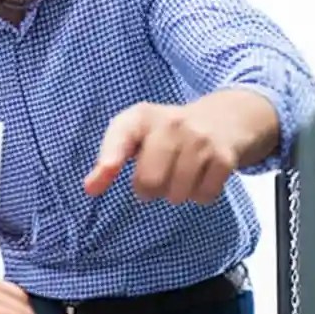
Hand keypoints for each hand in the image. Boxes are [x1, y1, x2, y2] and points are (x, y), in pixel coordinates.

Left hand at [83, 100, 239, 203]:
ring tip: (179, 175)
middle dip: (149, 190)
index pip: (121, 135)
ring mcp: (200, 139)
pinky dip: (200, 196)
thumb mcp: (136, 135)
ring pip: (176, 194)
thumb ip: (109, 160)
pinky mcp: (223, 157)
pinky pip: (203, 196)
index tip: (99, 180)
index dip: (110, 158)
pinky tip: (200, 177)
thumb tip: (90, 189)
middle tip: (157, 177)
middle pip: (149, 181)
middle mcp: (171, 123)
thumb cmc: (167, 132)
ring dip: (175, 194)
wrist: (224, 117)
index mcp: (141, 117)